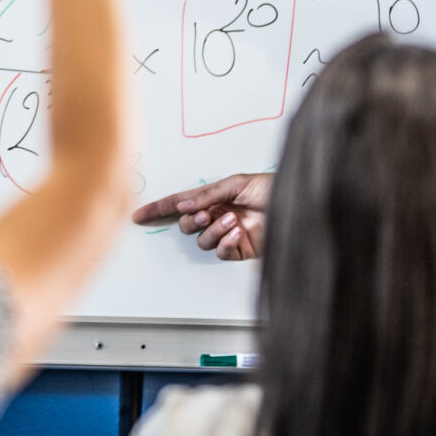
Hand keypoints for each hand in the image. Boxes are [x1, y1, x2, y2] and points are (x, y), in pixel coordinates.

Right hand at [131, 172, 270, 260]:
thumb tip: (183, 204)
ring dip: (214, 231)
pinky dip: (226, 243)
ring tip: (232, 220)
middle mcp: (218, 216)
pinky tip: (238, 233)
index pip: (180, 204)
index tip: (139, 215)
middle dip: (192, 221)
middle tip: (205, 214)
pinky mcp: (240, 250)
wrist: (297, 206)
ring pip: (203, 241)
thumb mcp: (237, 183)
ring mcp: (227, 234)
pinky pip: (222, 252)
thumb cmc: (271, 188)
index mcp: (214, 197)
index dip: (159, 209)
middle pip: (187, 226)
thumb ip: (208, 194)